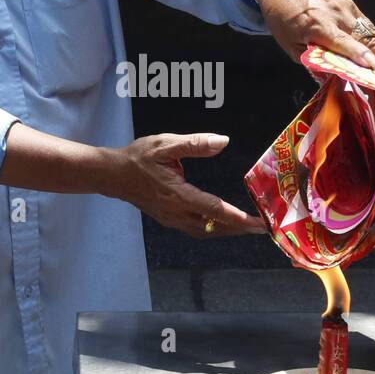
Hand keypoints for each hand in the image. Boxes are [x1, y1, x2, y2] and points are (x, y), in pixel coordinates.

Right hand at [102, 133, 266, 237]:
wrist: (112, 175)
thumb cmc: (138, 157)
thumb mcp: (165, 144)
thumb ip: (195, 144)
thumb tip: (223, 141)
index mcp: (178, 195)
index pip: (214, 210)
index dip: (238, 217)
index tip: (258, 223)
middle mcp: (176, 213)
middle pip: (214, 227)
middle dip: (239, 228)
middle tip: (262, 226)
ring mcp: (171, 219)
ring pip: (206, 231)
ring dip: (227, 230)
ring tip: (248, 226)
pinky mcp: (168, 219)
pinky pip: (197, 229)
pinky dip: (214, 228)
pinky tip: (223, 221)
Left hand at [254, 0, 374, 78]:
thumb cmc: (282, 18)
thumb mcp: (290, 45)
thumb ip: (311, 61)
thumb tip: (332, 78)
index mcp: (317, 25)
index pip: (343, 42)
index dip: (359, 56)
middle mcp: (335, 14)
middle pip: (366, 39)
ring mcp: (345, 6)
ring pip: (370, 33)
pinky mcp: (350, 3)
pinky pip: (365, 26)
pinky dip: (374, 42)